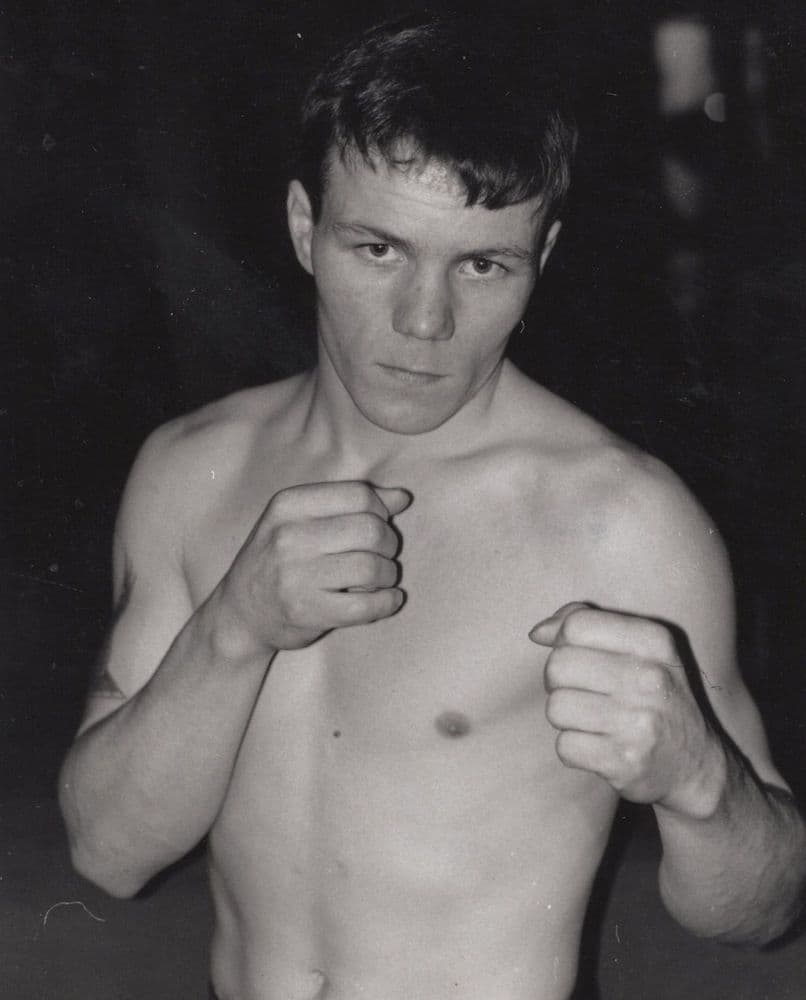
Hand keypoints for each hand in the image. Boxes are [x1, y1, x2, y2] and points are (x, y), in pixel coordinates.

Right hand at [217, 481, 410, 653]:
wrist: (240, 612)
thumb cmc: (279, 560)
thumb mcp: (301, 521)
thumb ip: (351, 504)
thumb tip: (403, 497)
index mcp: (288, 505)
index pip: (358, 494)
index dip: (380, 510)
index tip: (377, 525)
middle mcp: (288, 536)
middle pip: (371, 529)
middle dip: (389, 543)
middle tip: (382, 556)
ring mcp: (295, 575)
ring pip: (372, 567)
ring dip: (388, 575)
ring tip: (380, 579)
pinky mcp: (306, 611)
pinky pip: (366, 606)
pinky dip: (387, 603)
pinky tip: (387, 600)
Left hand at [530, 603, 724, 817]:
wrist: (695, 766)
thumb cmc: (653, 698)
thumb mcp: (639, 649)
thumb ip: (586, 624)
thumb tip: (537, 633)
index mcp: (654, 642)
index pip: (578, 625)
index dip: (563, 641)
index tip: (576, 657)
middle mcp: (651, 678)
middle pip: (558, 665)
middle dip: (557, 681)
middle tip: (579, 693)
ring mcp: (640, 722)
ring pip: (556, 708)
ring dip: (565, 718)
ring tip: (592, 721)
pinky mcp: (626, 762)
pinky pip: (564, 746)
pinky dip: (573, 748)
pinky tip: (598, 746)